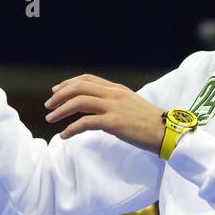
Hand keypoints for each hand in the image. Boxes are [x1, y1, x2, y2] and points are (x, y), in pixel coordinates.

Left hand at [44, 74, 165, 152]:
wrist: (167, 131)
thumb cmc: (150, 122)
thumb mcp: (131, 105)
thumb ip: (115, 102)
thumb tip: (98, 110)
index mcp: (117, 89)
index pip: (87, 79)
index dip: (69, 83)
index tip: (56, 91)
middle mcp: (113, 94)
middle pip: (79, 87)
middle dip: (60, 96)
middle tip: (48, 106)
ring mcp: (113, 107)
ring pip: (79, 102)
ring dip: (61, 110)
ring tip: (50, 119)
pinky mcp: (113, 123)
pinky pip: (85, 123)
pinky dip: (71, 128)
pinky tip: (64, 135)